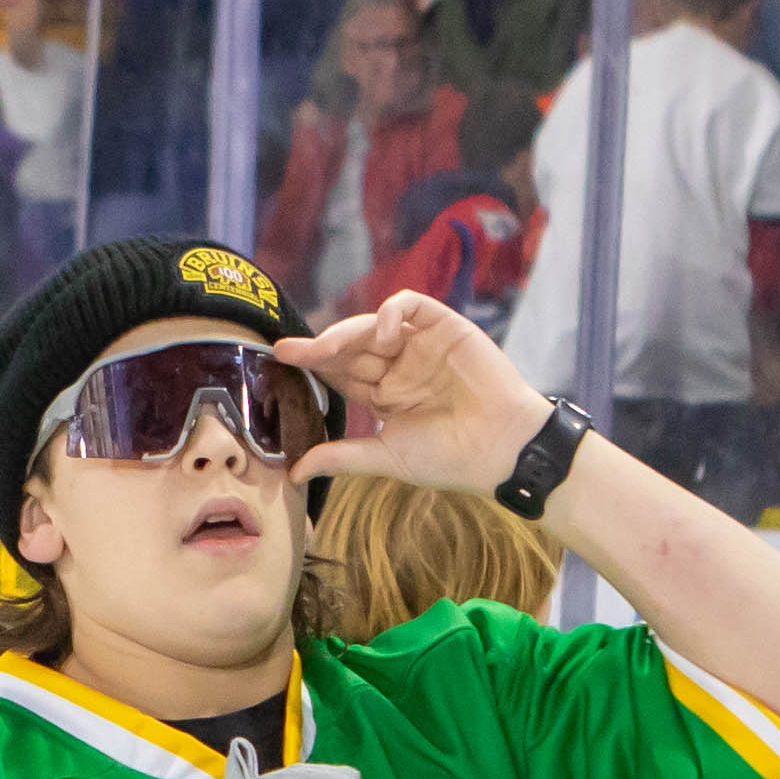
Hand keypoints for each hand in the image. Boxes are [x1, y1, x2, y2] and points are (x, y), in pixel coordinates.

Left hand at [276, 291, 546, 495]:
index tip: (278, 362)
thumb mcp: (387, 457)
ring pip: (374, 325)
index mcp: (386, 394)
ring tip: (326, 348)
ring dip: (347, 333)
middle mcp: (401, 366)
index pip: (341, 373)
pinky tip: (383, 337)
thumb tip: (294, 473)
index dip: (312, 366)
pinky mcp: (445, 327)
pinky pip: (411, 305)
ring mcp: (422, 345)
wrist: (501, 449)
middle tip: (289, 351)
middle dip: (319, 349)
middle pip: (351, 348)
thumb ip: (342, 457)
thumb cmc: (451, 458)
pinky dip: (390, 313)